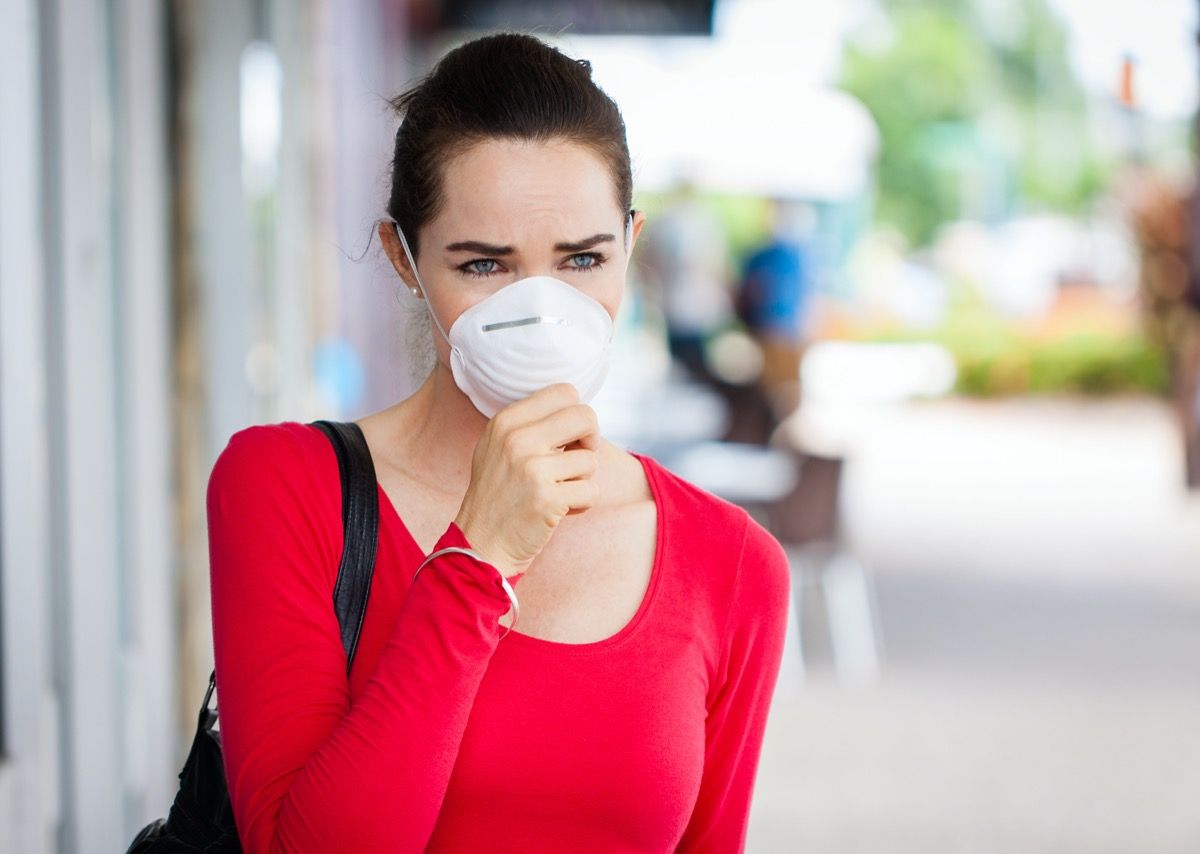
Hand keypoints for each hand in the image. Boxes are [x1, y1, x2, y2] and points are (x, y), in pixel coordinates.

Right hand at [454, 383, 599, 577]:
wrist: (479, 544)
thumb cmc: (497, 496)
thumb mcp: (498, 447)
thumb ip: (531, 424)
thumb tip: (576, 411)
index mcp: (506, 421)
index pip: (564, 392)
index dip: (576, 415)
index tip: (570, 437)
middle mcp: (517, 439)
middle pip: (585, 416)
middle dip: (591, 440)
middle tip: (578, 459)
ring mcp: (532, 468)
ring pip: (591, 459)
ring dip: (583, 480)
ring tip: (558, 492)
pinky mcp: (547, 498)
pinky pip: (591, 491)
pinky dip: (582, 504)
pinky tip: (559, 510)